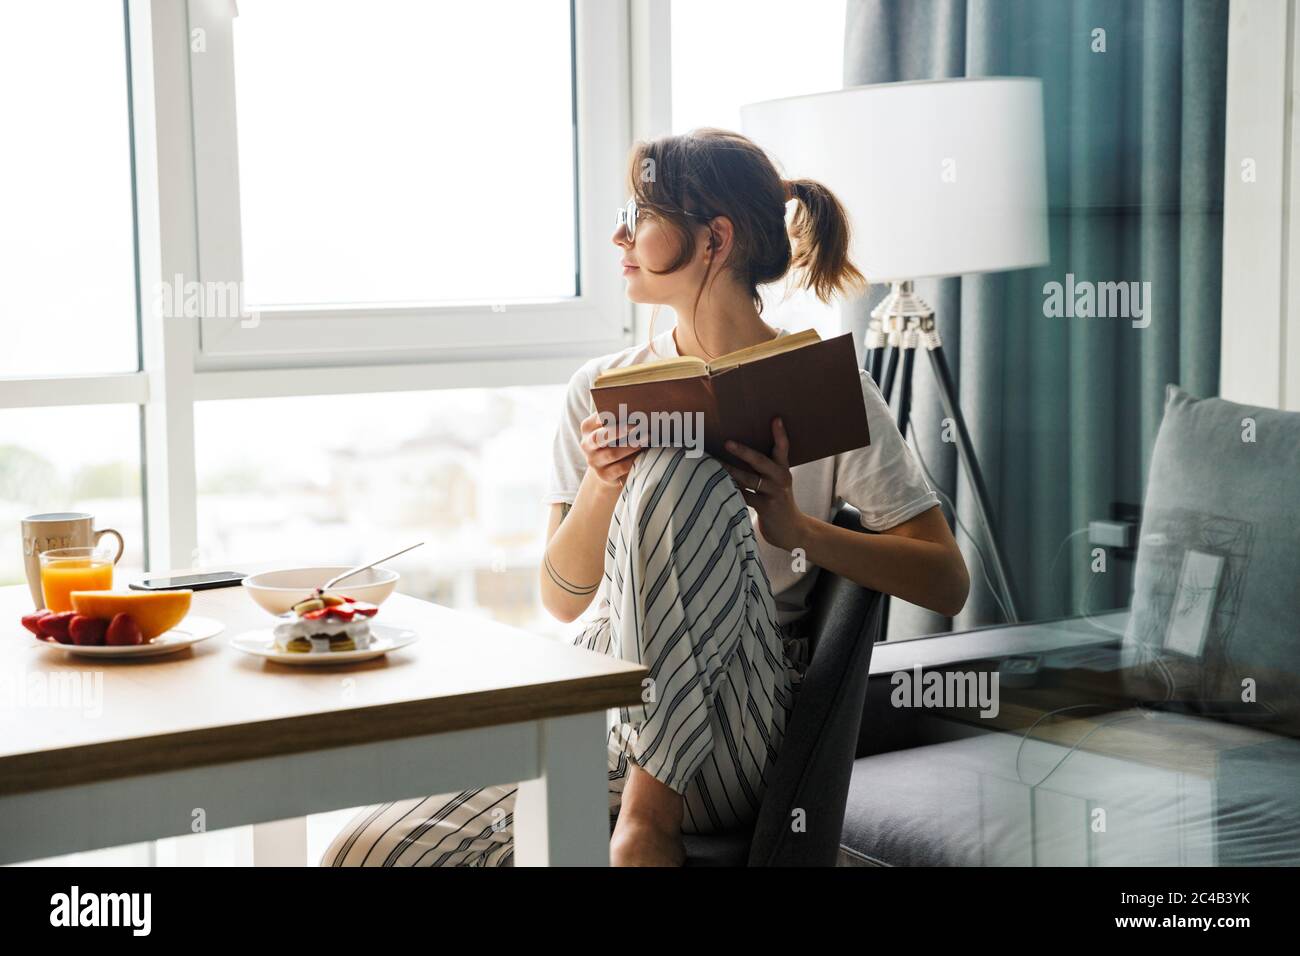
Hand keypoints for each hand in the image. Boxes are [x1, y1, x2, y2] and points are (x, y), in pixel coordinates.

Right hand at [580, 411, 643, 489]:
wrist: (610, 465)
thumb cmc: (616, 438)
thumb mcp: (614, 427)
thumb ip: (620, 418)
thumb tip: (639, 408)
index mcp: (587, 428)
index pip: (597, 419)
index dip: (611, 417)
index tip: (628, 413)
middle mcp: (587, 445)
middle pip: (601, 437)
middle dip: (621, 431)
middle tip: (639, 427)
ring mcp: (593, 461)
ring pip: (612, 453)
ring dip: (631, 446)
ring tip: (646, 439)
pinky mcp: (603, 475)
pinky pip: (620, 468)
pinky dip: (633, 460)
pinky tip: (643, 454)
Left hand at [721, 417, 808, 551]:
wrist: (792, 530)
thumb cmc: (777, 501)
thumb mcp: (777, 483)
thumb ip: (764, 468)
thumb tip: (736, 451)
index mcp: (783, 469)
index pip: (783, 448)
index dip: (780, 434)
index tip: (775, 418)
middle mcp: (780, 478)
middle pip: (761, 461)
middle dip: (743, 451)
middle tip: (727, 443)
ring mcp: (774, 493)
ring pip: (748, 479)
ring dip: (729, 471)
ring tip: (714, 463)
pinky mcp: (766, 507)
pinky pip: (744, 496)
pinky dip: (730, 490)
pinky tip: (716, 486)